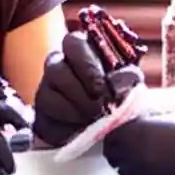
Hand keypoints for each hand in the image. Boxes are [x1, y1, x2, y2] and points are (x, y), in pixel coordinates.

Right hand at [33, 31, 143, 146]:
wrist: (119, 129)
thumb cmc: (123, 98)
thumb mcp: (131, 84)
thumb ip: (127, 78)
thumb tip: (117, 81)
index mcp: (82, 51)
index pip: (73, 42)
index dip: (86, 64)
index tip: (101, 87)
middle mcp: (59, 66)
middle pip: (55, 69)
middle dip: (78, 92)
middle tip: (98, 108)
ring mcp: (47, 91)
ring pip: (46, 97)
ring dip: (71, 112)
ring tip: (92, 121)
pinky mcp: (42, 118)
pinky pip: (44, 122)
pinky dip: (64, 130)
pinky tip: (80, 132)